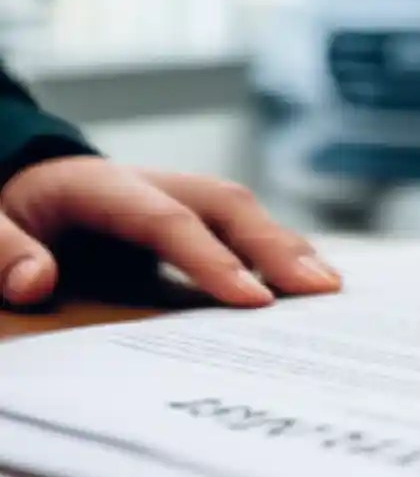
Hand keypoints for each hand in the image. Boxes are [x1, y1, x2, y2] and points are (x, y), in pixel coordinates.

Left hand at [0, 156, 340, 306]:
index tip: (254, 301)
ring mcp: (176, 195)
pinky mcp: (188, 214)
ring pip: (243, 213)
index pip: (169, 222)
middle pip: (226, 207)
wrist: (21, 175)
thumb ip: (1, 248)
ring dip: (288, 247)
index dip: (213, 259)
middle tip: (322, 290)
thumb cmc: (10, 206)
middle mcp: (154, 183)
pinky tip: (307, 279)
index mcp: (104, 186)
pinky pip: (240, 228)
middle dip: (276, 247)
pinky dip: (278, 250)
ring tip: (330, 288)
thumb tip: (34, 283)